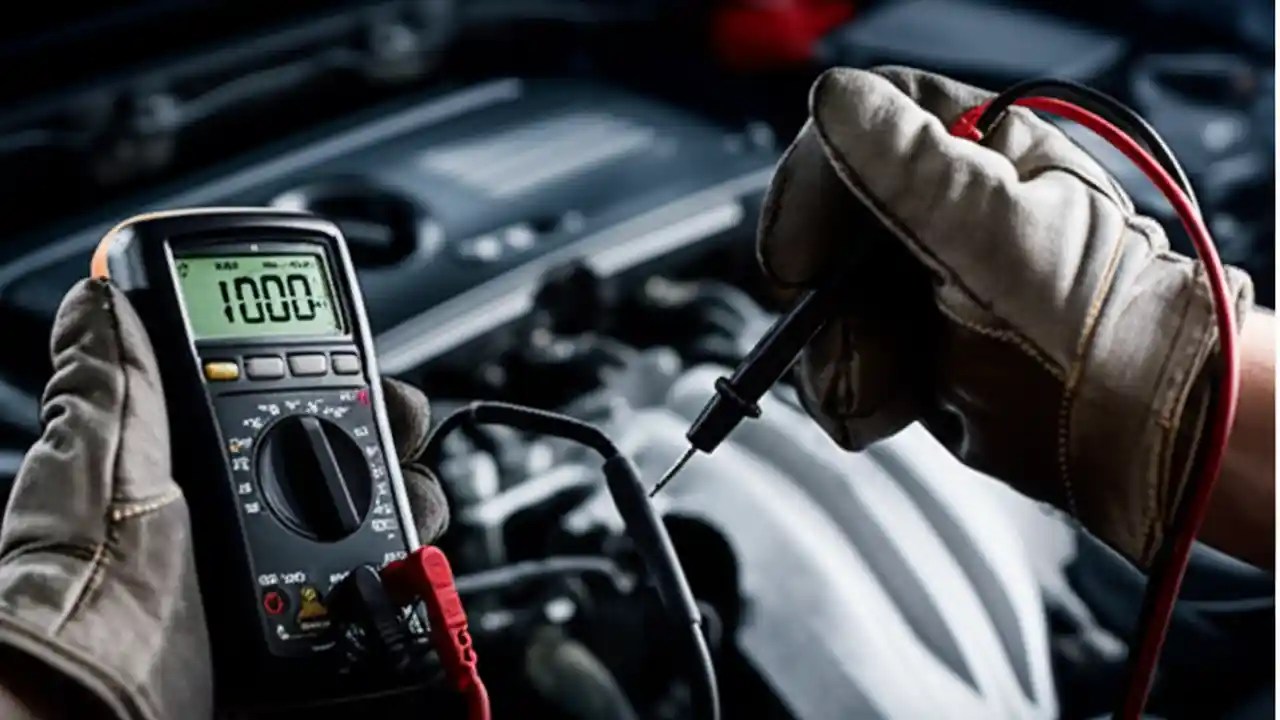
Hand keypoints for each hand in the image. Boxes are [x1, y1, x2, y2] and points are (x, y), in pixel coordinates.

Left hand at [0, 279, 449, 718]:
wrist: (103, 706)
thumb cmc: (90, 595)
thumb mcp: (99, 464)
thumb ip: (112, 379)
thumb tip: (103, 293)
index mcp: (201, 461)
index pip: (293, 390)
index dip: (345, 375)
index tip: (370, 377)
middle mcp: (248, 511)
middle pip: (356, 451)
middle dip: (395, 438)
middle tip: (397, 445)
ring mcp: (285, 569)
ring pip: (385, 517)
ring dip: (414, 509)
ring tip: (404, 522)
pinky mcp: (312, 627)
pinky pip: (386, 592)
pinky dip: (411, 578)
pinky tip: (402, 572)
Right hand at [758, 67, 1252, 566]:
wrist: (1133, 436)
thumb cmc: (1092, 335)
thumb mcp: (997, 244)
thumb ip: (912, 171)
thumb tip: (839, 98)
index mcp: (974, 149)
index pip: (857, 126)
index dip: (811, 188)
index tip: (797, 261)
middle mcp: (938, 204)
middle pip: (825, 224)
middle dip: (826, 302)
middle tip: (851, 346)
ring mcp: (919, 275)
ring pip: (823, 299)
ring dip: (839, 357)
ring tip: (888, 393)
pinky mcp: (908, 337)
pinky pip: (838, 351)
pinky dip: (851, 389)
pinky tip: (895, 407)